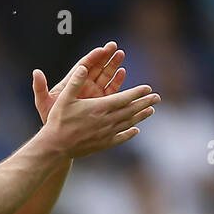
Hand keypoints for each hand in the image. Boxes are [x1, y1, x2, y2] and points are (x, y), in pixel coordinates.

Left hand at [33, 42, 125, 124]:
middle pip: (96, 67)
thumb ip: (40, 88)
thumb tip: (36, 72)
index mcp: (71, 83)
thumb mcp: (43, 103)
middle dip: (105, 56)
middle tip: (114, 46)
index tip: (101, 49)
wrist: (59, 137)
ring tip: (120, 54)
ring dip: (113, 65)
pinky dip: (116, 81)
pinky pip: (110, 90)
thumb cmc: (49, 118)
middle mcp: (83, 86)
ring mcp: (93, 94)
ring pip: (105, 76)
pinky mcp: (101, 103)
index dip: (92, 57)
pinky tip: (122, 72)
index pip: (83, 66)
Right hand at [41, 61, 159, 159]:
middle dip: (145, 103)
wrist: (55, 146)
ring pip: (128, 123)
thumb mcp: (64, 98)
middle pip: (130, 110)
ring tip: (151, 111)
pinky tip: (136, 130)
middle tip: (157, 98)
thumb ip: (75, 82)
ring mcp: (106, 134)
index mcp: (99, 107)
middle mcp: (106, 121)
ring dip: (140, 116)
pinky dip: (129, 133)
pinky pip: (120, 138)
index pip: (124, 98)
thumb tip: (83, 66)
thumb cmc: (58, 120)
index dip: (137, 93)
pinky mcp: (102, 144)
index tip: (148, 88)